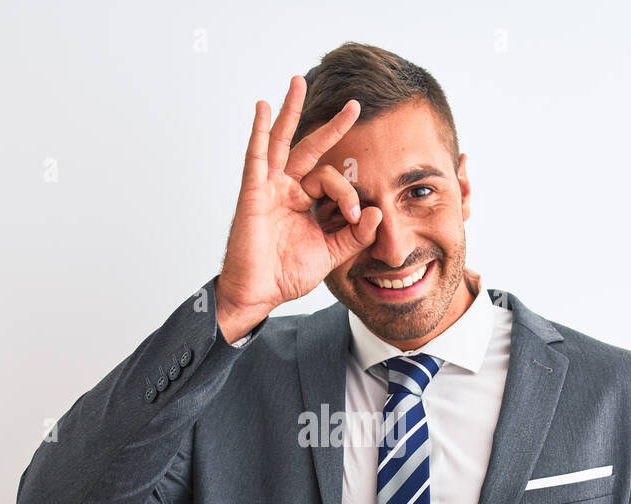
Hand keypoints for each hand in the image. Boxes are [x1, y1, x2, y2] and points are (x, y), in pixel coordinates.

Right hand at [215, 75, 382, 340]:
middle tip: (354, 105)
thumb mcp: (330, 253)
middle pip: (310, 148)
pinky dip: (259, 132)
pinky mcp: (253, 193)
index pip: (333, 182)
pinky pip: (256, 157)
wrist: (260, 293)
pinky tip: (263, 109)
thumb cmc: (286, 274)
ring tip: (298, 82)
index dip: (349, 196)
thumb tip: (377, 211)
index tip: (356, 218)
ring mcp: (269, 188)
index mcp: (306, 202)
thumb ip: (354, 235)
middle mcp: (288, 189)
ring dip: (289, 112)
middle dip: (332, 126)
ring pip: (282, 142)